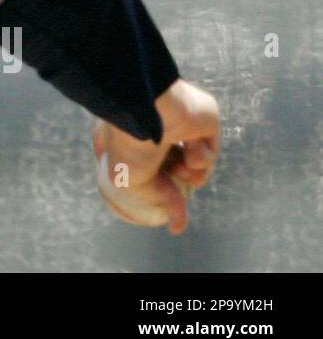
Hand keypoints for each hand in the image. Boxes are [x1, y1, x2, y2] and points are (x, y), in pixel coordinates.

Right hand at [92, 78, 220, 234]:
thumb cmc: (129, 143)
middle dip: (174, 183)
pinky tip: (191, 146)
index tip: (162, 210)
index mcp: (132, 139)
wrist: (148, 110)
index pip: (145, 169)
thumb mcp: (132, 182)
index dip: (153, 189)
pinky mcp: (205, 122)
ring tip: (180, 164)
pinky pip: (210, 153)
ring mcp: (181, 127)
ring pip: (196, 167)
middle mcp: (157, 132)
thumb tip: (178, 228)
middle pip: (173, 171)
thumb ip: (160, 200)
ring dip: (190, 173)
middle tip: (172, 186)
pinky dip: (202, 157)